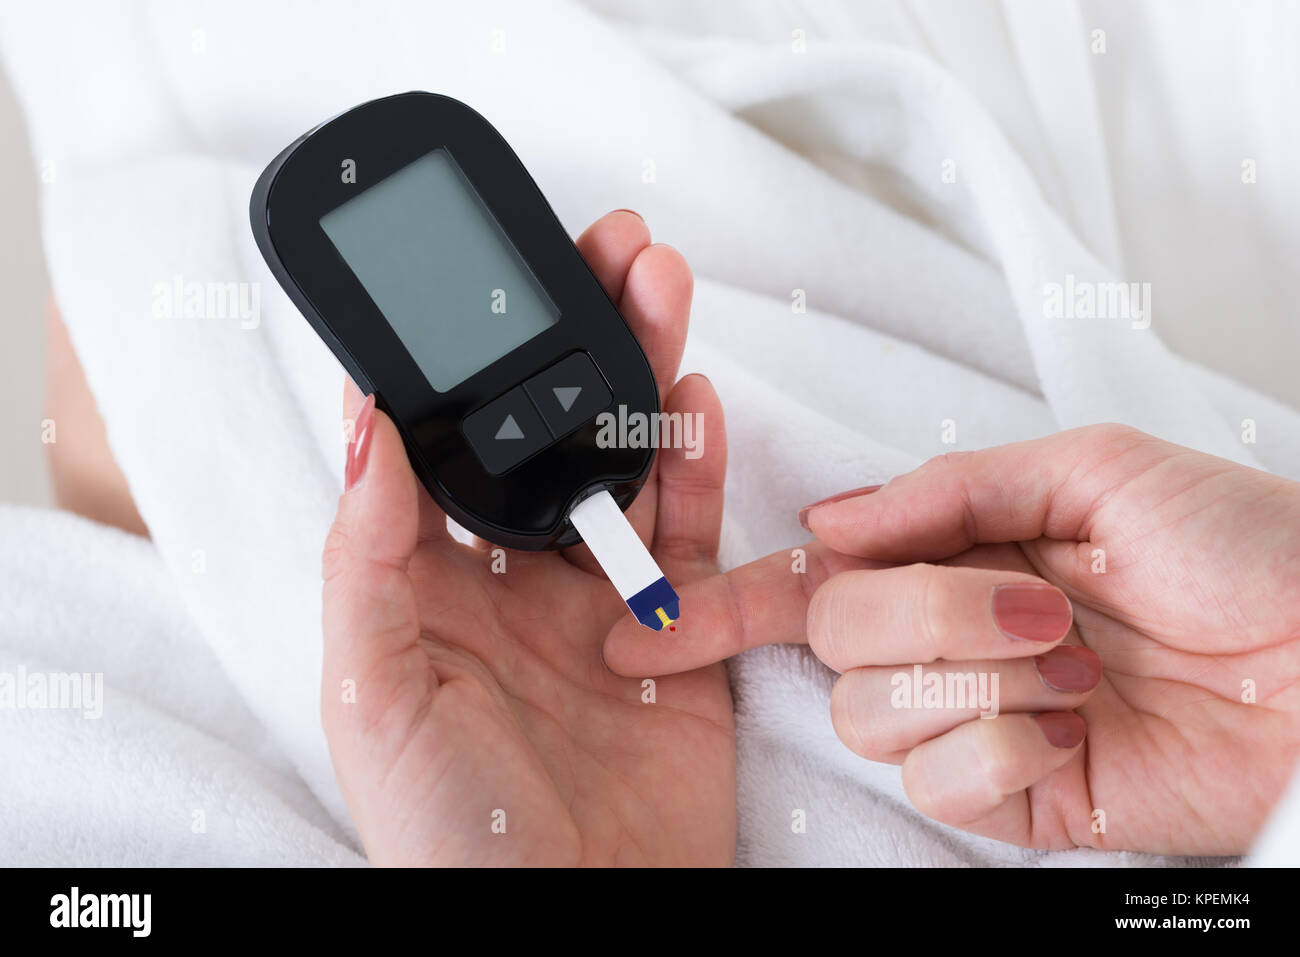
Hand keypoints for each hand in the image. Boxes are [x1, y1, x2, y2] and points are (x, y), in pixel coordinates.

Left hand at [321, 211, 733, 865]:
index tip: (478, 282)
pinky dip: (697, 463)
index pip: (440, 446)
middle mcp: (512, 584)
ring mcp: (599, 604)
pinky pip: (692, 533)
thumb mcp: (371, 693)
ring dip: (641, 372)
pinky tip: (698, 395)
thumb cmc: (447, 837)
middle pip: (544, 433)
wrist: (575, 930)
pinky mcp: (679, 634)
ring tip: (659, 283)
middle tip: (601, 248)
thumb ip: (365, 560)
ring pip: (625, 462)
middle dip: (573, 338)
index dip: (460, 361)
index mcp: (424, 589)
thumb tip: (365, 429)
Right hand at [604, 424, 1299, 853]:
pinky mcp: (1017, 796)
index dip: (722, 601)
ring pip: (873, 713)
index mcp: (954, 555)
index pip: (809, 582)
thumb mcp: (1087, 470)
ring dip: (975, 676)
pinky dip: (1005, 745)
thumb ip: (945, 495)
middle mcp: (950, 638)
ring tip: (1072, 661)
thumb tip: (828, 522)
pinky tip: (1073, 725)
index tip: (650, 623)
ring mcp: (979, 720)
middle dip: (924, 613)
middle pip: (833, 638)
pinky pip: (943, 783)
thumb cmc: (1238, 542)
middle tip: (1030, 602)